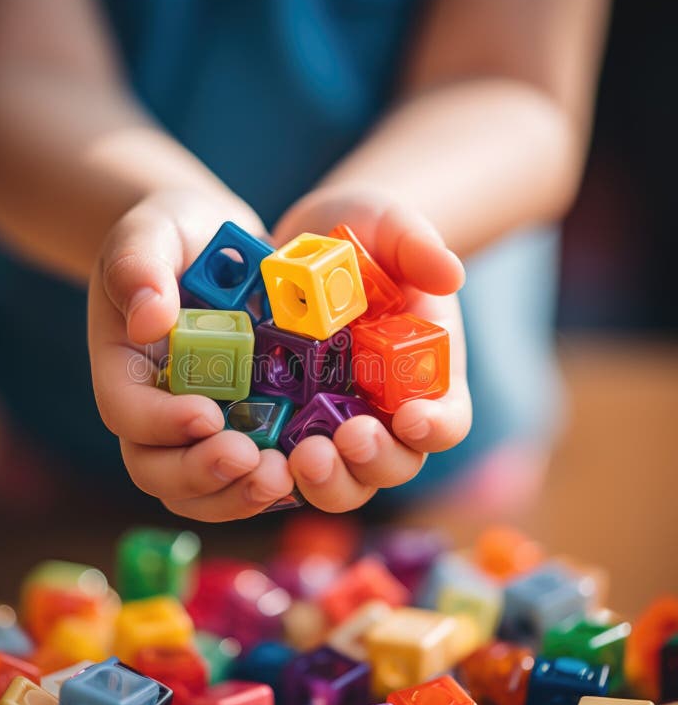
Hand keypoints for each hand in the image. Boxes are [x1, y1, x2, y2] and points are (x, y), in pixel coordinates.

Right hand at [88, 188, 294, 520]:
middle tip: (252, 463)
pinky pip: (246, 473)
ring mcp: (199, 423)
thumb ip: (139, 266)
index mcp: (124, 366)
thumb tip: (148, 319)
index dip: (162, 424)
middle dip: (202, 476)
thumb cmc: (172, 232)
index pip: (127, 412)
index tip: (207, 413)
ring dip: (239, 495)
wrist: (208, 242)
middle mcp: (156, 407)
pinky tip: (306, 472)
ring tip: (284, 478)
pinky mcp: (241, 423)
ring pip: (201, 489)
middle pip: (158, 470)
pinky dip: (270, 483)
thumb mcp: (150, 232)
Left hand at [271, 187, 471, 512]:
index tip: (413, 417)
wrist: (299, 244)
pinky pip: (283, 462)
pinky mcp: (286, 424)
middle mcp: (382, 411)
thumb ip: (417, 244)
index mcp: (422, 373)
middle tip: (346, 440)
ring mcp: (333, 422)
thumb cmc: (357, 232)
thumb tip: (449, 272)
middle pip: (394, 463)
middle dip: (374, 461)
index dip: (437, 426)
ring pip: (342, 479)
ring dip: (327, 480)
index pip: (446, 418)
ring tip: (301, 456)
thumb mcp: (386, 224)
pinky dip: (274, 469)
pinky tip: (254, 452)